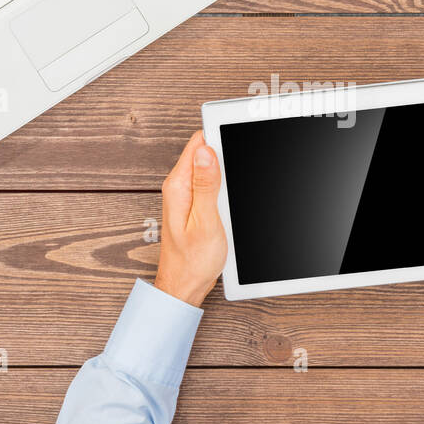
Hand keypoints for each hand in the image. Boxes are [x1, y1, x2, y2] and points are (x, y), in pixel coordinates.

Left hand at [154, 131, 227, 306]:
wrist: (183, 286)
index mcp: (178, 187)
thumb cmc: (191, 262)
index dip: (220, 137)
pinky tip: (231, 200)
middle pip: (205, 153)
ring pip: (209, 168)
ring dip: (226, 172)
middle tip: (244, 168)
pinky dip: (223, 187)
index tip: (239, 139)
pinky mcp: (193, 205)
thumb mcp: (205, 222)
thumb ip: (206, 185)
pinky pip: (209, 185)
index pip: (198, 144)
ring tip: (238, 187)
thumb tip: (206, 152)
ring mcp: (185, 196)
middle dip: (226, 154)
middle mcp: (178, 188)